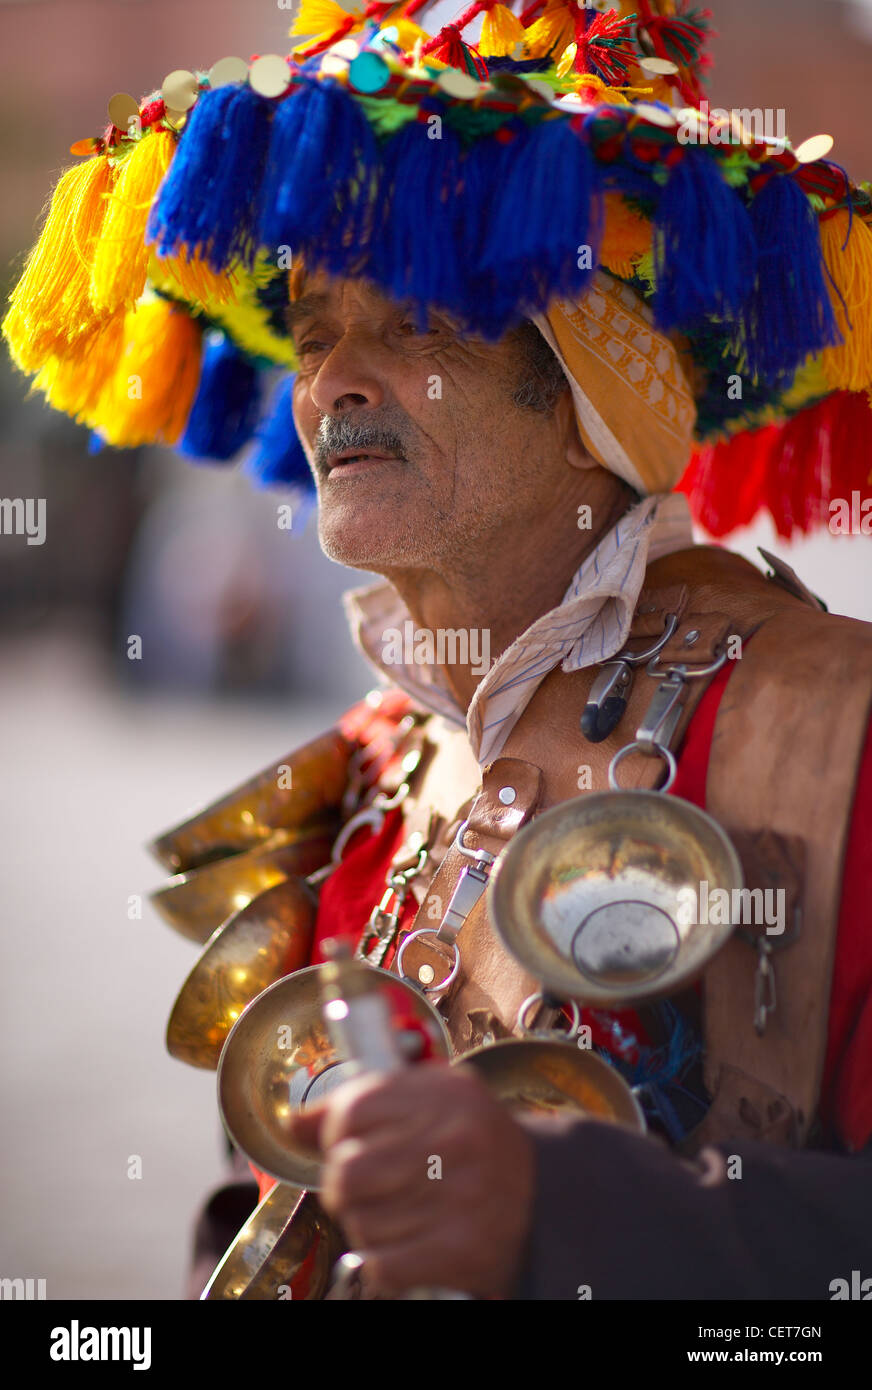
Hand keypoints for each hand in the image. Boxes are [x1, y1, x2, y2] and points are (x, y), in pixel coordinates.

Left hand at [285, 1061, 534, 1297]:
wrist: (538, 1199)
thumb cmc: (471, 1145)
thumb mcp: (430, 1101)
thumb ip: (363, 1104)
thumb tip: (293, 1123)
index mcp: (447, 1095)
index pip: (353, 1108)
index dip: (338, 1131)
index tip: (353, 1141)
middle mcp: (456, 1142)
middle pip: (348, 1168)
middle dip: (345, 1184)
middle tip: (368, 1186)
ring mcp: (460, 1199)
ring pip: (359, 1220)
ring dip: (366, 1223)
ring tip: (400, 1212)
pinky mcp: (457, 1251)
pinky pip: (378, 1262)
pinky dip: (381, 1260)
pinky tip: (407, 1243)